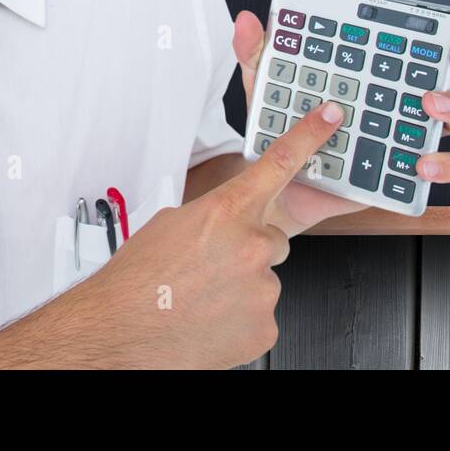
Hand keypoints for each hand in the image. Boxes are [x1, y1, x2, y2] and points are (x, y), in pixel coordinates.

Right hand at [87, 97, 347, 366]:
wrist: (118, 333)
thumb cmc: (137, 282)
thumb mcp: (171, 225)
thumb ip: (213, 217)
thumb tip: (227, 226)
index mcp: (227, 211)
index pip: (281, 162)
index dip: (311, 135)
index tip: (331, 116)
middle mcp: (252, 245)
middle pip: (271, 240)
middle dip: (248, 250)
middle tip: (211, 268)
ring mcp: (263, 288)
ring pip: (264, 280)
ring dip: (240, 288)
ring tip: (202, 299)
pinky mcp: (265, 327)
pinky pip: (261, 316)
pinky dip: (240, 321)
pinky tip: (210, 321)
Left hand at [232, 10, 449, 232]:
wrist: (275, 188)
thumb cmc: (282, 130)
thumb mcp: (268, 88)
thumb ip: (260, 54)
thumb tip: (247, 21)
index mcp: (376, 73)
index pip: (420, 47)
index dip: (445, 37)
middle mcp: (399, 102)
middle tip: (448, 59)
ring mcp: (404, 137)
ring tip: (428, 108)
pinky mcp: (401, 173)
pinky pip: (435, 170)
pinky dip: (438, 165)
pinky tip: (420, 162)